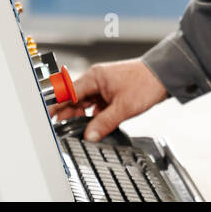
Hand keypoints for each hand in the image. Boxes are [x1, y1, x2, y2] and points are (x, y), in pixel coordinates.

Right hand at [48, 59, 168, 141]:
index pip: (68, 92)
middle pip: (74, 99)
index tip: (47, 115)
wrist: (164, 75)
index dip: (56, 105)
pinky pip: (96, 105)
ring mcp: (103, 86)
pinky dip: (94, 115)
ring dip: (82, 116)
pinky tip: (94, 125)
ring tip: (78, 130)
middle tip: (63, 129)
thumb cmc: (145, 83)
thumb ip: (104, 123)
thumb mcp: (123, 108)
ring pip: (85, 103)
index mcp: (94, 77)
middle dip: (69, 114)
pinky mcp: (110, 93)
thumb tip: (90, 136)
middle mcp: (96, 80)